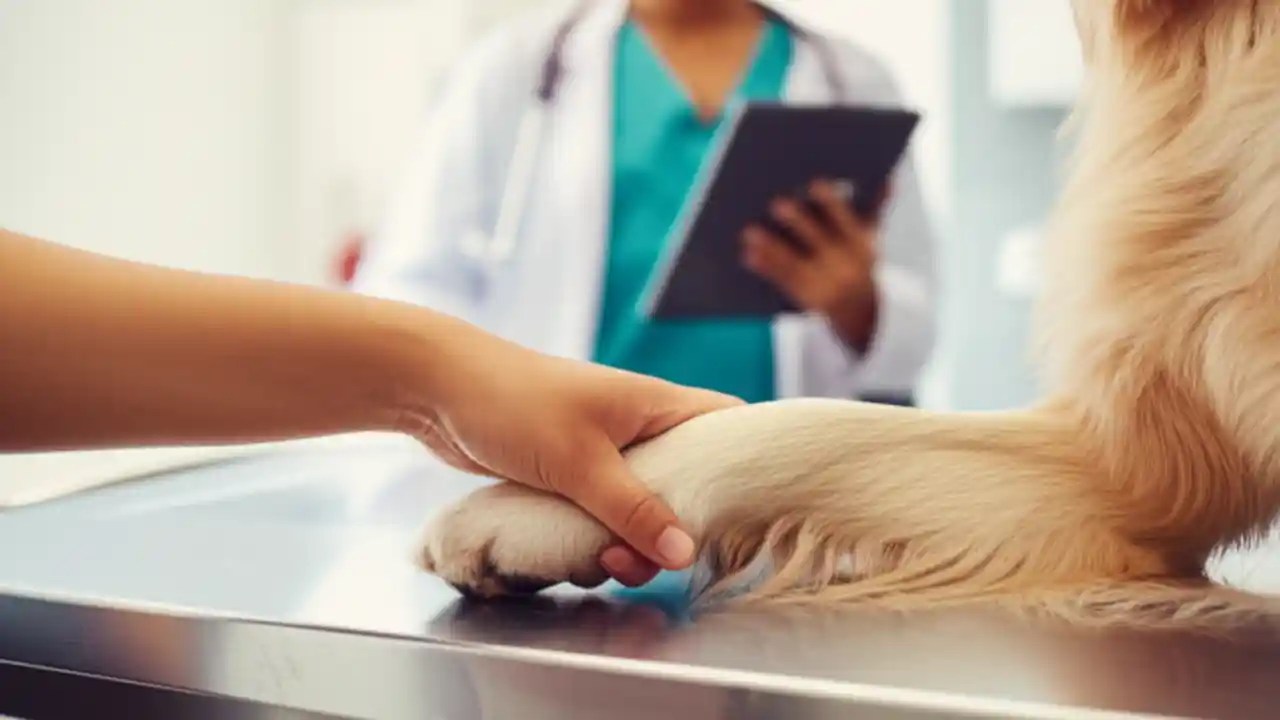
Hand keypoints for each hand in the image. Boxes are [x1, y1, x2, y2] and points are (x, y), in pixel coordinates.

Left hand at [403, 324, 742, 586]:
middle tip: (645, 559)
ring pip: (640, 508)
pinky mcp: (571, 472)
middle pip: (686, 485)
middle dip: (672, 531)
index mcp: (657, 406)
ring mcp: (604, 451)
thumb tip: (684, 554)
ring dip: (628, 544)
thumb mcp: (580, 461)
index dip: (747, 466)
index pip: (729, 426)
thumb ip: (633, 510)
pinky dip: (596, 537)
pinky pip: (602, 513)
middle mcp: (638, 427)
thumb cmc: (515, 403)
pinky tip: (576, 556)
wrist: (439, 388)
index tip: (748, 514)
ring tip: (600, 562)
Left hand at [742, 179, 889, 352]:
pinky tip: (748, 255)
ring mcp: (823, 283)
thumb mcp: (871, 236)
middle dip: (799, 223)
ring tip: (749, 231)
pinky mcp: (804, 296)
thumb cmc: (857, 259)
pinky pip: (782, 280)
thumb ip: (875, 206)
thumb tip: (890, 177)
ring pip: (794, 262)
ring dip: (771, 247)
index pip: (846, 220)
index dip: (832, 203)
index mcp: (860, 244)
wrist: (859, 309)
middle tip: (777, 203)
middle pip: (818, 240)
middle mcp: (843, 265)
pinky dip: (765, 267)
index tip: (815, 183)